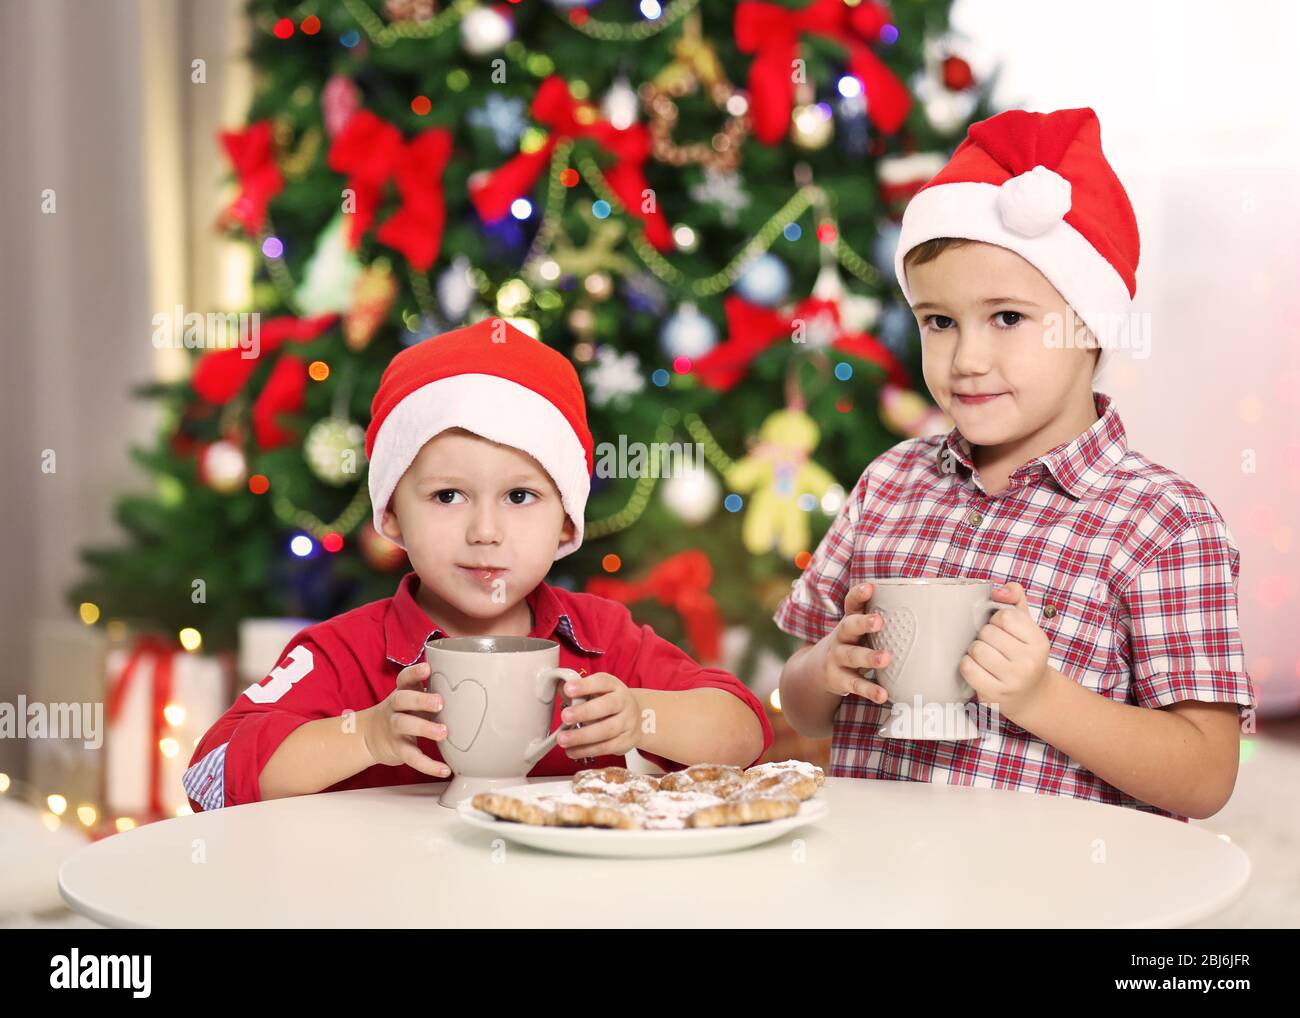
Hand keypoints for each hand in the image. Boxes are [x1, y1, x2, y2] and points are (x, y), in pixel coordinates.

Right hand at [361, 662, 451, 778]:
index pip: (404, 678)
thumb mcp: (411, 697)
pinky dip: (428, 765)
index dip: (414, 673)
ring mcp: (394, 728)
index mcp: (402, 691)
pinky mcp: (397, 749)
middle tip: (439, 702)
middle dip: (420, 699)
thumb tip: (467, 684)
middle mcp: (395, 708)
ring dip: (424, 728)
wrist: (370, 736)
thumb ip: (430, 690)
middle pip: (402, 699)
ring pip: (404, 725)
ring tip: (443, 733)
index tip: (427, 667)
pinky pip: (411, 757)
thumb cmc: (402, 712)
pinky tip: (444, 770)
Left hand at [555, 672, 639, 759]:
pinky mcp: (626, 741)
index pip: (601, 682)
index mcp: (614, 686)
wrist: (635, 719)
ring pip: (606, 730)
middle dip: (584, 712)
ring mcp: (627, 722)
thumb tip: (559, 689)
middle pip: (607, 706)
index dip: (585, 685)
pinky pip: (606, 747)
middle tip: (565, 716)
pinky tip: (571, 750)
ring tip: (562, 739)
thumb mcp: (596, 692)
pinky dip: (586, 750)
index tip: (568, 689)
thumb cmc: (607, 703)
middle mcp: (623, 702)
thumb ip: (578, 692)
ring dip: (582, 736)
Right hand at [810, 582, 891, 703]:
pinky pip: (854, 684)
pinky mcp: (838, 679)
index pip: (851, 604)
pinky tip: (883, 694)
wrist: (819, 671)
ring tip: (885, 658)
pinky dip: (869, 689)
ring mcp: (837, 658)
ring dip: (868, 657)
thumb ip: (884, 623)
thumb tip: (932, 615)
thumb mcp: (860, 632)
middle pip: (848, 626)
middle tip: (879, 621)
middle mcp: (841, 637)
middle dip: (863, 623)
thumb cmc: (853, 645)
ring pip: (851, 655)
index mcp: (850, 622)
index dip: (858, 594)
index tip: (870, 587)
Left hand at [959, 582, 1052, 719]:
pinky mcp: (995, 695)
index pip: (1005, 616)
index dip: (996, 619)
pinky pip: (968, 668)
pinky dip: (967, 664)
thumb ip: (1014, 596)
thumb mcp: (1025, 623)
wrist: (1030, 694)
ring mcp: (1013, 681)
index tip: (1001, 629)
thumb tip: (998, 591)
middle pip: (987, 633)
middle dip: (984, 635)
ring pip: (976, 649)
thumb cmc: (1022, 652)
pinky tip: (977, 667)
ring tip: (985, 655)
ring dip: (975, 650)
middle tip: (992, 644)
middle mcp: (1029, 662)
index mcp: (1039, 642)